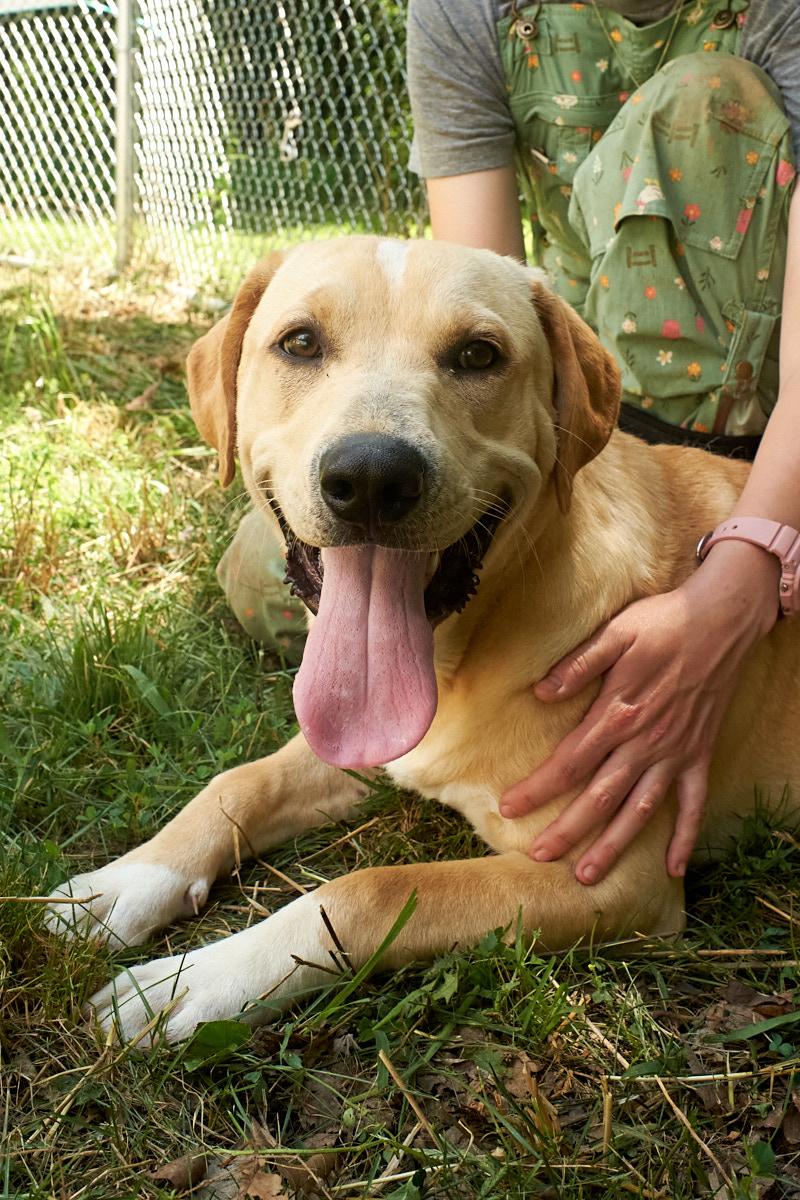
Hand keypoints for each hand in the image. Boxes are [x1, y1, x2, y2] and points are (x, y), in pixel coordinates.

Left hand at [499, 540, 779, 883]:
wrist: (721, 621)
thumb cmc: (662, 623)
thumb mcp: (615, 633)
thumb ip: (578, 665)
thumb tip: (540, 692)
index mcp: (618, 714)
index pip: (569, 762)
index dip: (538, 788)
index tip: (508, 809)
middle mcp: (645, 742)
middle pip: (599, 797)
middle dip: (567, 830)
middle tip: (538, 857)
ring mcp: (675, 753)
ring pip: (641, 811)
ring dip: (614, 846)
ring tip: (587, 876)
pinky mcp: (698, 754)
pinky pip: (693, 803)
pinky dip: (685, 836)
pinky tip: (674, 867)